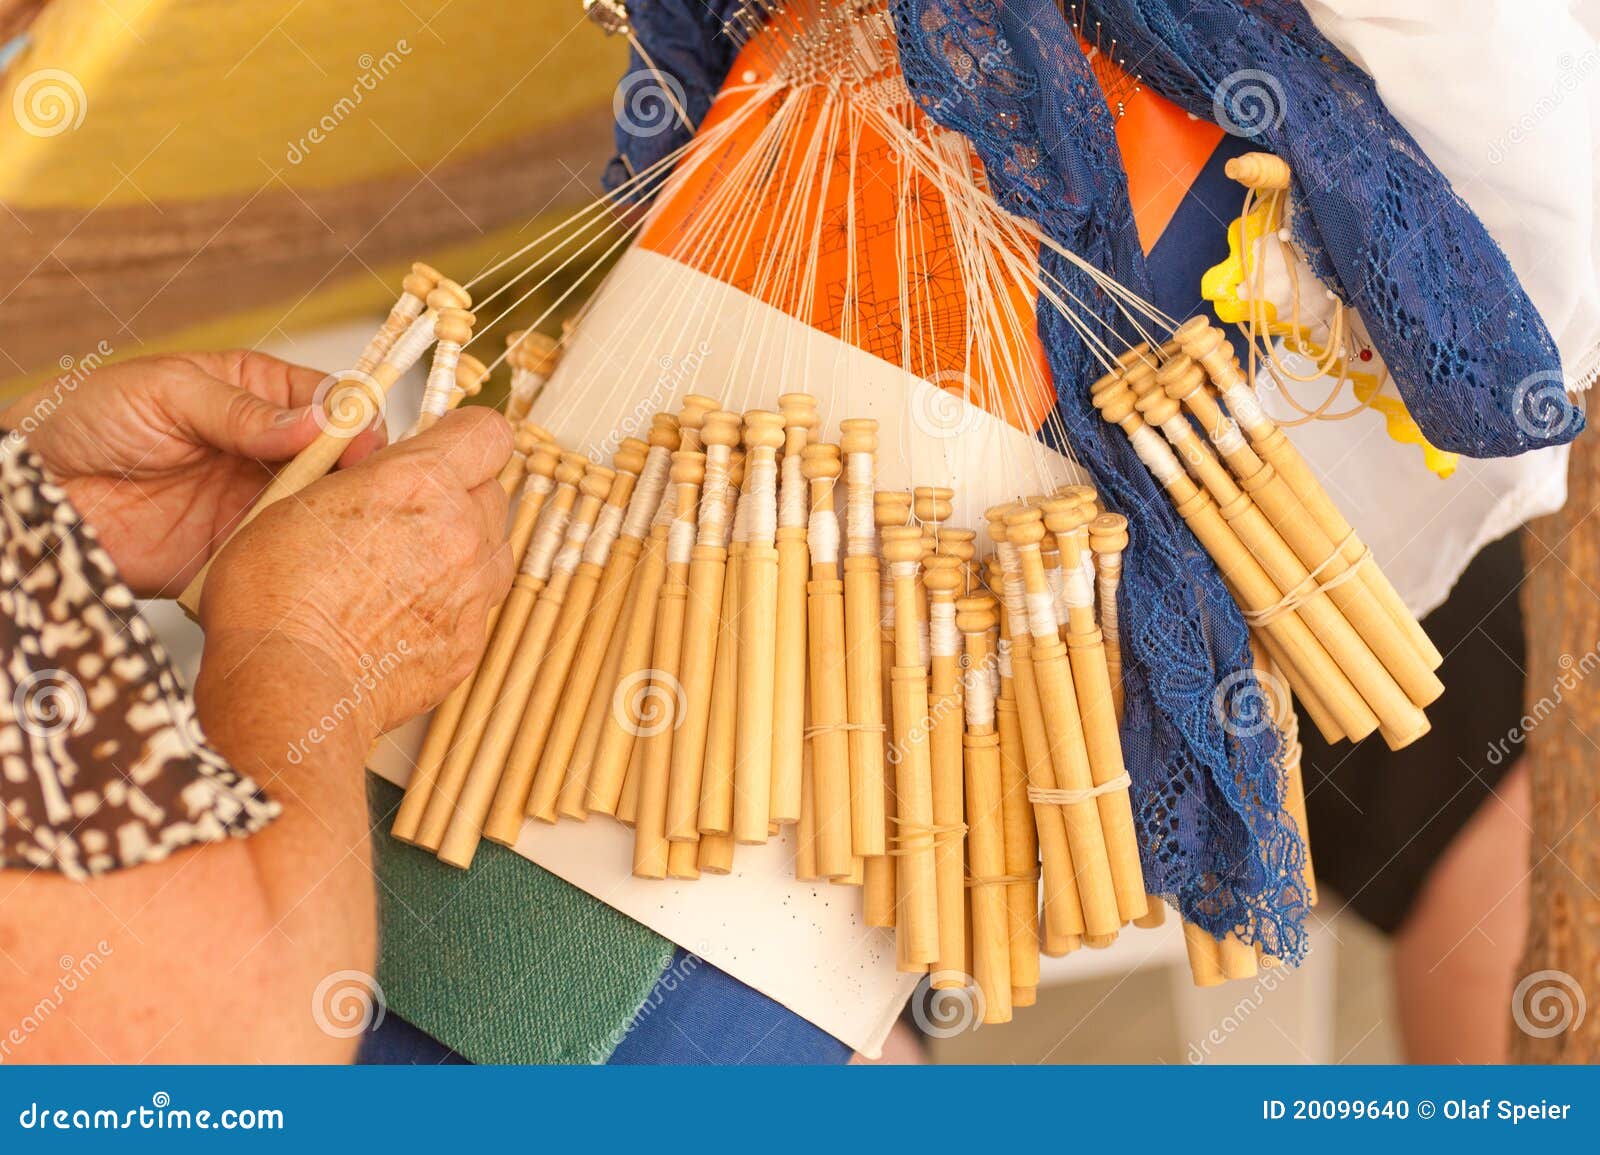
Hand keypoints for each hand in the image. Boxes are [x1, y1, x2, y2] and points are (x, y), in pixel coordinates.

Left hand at [6, 350, 385, 596]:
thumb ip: (242, 411)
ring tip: (337, 525)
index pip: (329, 401)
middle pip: (338, 459)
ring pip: (319, 509)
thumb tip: (317, 423)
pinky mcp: (238, 551)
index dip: (355, 420)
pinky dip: (301, 559)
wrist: (36, 491)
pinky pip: (284, 556)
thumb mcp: (167, 392)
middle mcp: (266, 449)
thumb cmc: (89, 419)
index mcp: (257, 394)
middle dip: (357, 472)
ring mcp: (255, 501)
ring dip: (333, 517)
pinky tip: (307, 558)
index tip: (363, 442)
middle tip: (359, 489)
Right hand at [198, 408, 514, 738]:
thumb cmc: (275, 598)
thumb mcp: (297, 500)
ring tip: (402, 569)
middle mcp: (461, 533)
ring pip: (491, 551)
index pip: (488, 433)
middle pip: (491, 492)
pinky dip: (448, 605)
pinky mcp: (470, 643)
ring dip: (460, 550)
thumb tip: (381, 466)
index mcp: (420, 483)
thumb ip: (362, 477)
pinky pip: (476, 608)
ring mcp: (473, 592)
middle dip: (458, 496)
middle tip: (408, 514)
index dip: (465, 436)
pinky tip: (400, 616)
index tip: (444, 444)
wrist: (289, 690)